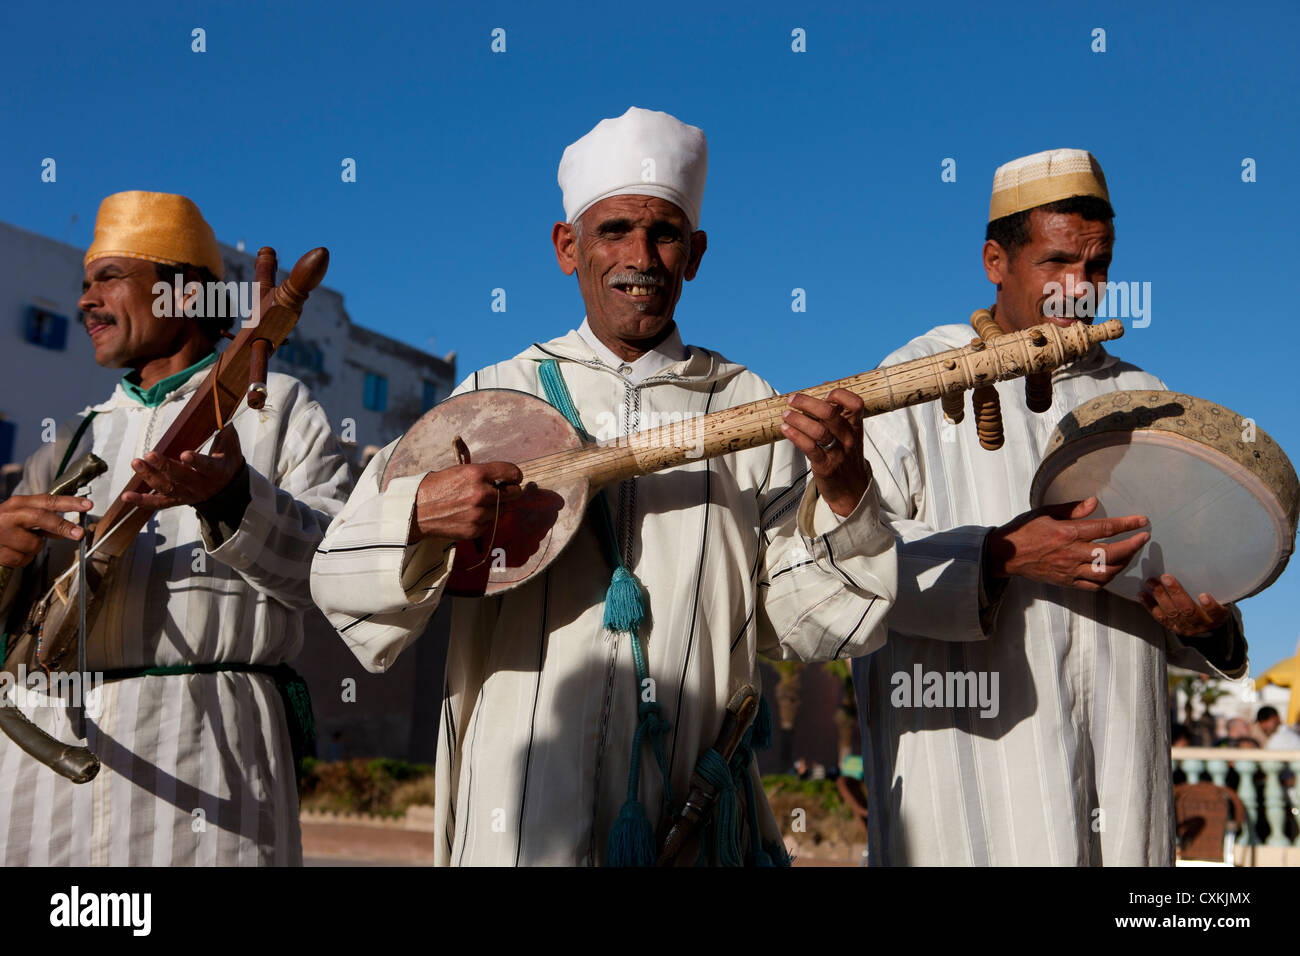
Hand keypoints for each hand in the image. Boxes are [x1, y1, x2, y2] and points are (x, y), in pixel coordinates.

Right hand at [0, 493, 92, 568]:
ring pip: (34, 544)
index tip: (87, 505)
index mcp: (18, 503)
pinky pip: (23, 559)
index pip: (47, 500)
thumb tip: (69, 529)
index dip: (69, 502)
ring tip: (21, 543)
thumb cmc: (2, 524)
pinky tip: (13, 551)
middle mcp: (10, 515)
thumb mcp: (22, 516)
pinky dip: (23, 558)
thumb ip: (44, 520)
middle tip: (78, 533)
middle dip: (62, 526)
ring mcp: (2, 533)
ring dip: (34, 547)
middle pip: (42, 517)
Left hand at [122, 425, 244, 509]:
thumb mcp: (232, 448)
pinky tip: (126, 496)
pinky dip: (142, 501)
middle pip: (181, 478)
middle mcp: (201, 486)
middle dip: (164, 466)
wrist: (227, 490)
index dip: (196, 461)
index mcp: (216, 472)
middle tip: (149, 455)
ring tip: (136, 463)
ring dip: (150, 477)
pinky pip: (158, 503)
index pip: (207, 466)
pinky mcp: (176, 500)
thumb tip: (220, 410)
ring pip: (167, 488)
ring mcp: (187, 495)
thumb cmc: (227, 462)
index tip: (184, 454)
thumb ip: (226, 431)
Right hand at [410, 462, 523, 541]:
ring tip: (478, 504)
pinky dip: (485, 519)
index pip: (511, 472)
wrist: (415, 510)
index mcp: (476, 474)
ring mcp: (478, 514)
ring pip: (502, 510)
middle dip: (511, 491)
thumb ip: (482, 474)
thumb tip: (503, 479)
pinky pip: (490, 523)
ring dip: (496, 507)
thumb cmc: (436, 487)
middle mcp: (480, 493)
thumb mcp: (458, 470)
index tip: (515, 478)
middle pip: (513, 494)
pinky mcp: (475, 530)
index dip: (515, 475)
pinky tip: (471, 515)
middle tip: (505, 491)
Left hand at [781, 388, 870, 516]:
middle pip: (829, 413)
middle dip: (807, 402)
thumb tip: (823, 385)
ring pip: (818, 430)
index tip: (824, 392)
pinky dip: (795, 436)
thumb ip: (837, 411)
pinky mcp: (825, 466)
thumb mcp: (847, 433)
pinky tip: (785, 429)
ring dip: (798, 419)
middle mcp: (848, 438)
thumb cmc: (845, 456)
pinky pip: (809, 448)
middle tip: (792, 399)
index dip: (840, 394)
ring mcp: (838, 452)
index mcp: (855, 426)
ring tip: (786, 415)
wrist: (851, 490)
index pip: (856, 403)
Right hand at [986, 496, 1148, 590]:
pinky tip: (1113, 570)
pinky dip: (1108, 579)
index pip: (1105, 528)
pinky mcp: (1066, 582)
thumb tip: (1094, 502)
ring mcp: (1070, 570)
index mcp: (1067, 533)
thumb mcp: (1045, 512)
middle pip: (1112, 553)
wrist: (1006, 554)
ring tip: (1130, 553)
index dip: (1127, 524)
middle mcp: (1071, 553)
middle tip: (1143, 537)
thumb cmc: (1024, 530)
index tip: (1142, 521)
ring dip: (1123, 563)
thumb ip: (1072, 509)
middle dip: (1133, 545)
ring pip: (1106, 572)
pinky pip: (1093, 586)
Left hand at [1140, 574, 1229, 635]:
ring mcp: (1186, 627)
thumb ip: (1215, 586)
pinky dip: (1150, 605)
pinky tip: (1142, 594)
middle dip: (1176, 593)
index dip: (1210, 606)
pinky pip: (1160, 617)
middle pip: (1188, 610)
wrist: (1207, 624)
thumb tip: (1207, 564)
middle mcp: (1201, 624)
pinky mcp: (1172, 627)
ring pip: (1172, 613)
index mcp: (1217, 616)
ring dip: (1160, 596)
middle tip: (1166, 578)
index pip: (1215, 612)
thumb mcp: (1221, 597)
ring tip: (1152, 582)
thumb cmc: (1213, 604)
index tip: (1204, 595)